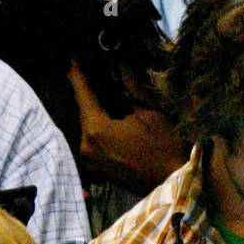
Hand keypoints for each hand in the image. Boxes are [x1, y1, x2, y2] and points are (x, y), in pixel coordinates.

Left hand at [67, 62, 186, 192]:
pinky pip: (94, 141)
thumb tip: (120, 66)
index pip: (83, 94)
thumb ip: (130, 88)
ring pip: (90, 126)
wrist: (171, 184)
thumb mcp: (149, 113)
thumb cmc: (163, 147)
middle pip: (85, 111)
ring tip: (109, 96)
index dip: (77, 74)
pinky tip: (114, 120)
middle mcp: (86, 145)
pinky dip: (101, 128)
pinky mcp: (96, 169)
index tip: (72, 59)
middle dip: (91, 93)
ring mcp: (90, 159)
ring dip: (97, 111)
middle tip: (96, 74)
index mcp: (96, 129)